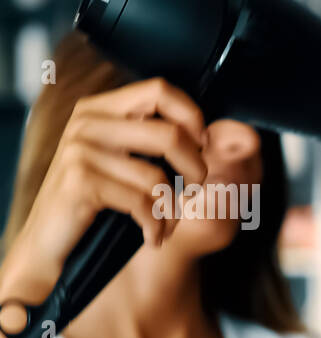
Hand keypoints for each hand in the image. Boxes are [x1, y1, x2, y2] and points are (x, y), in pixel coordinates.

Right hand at [0, 77, 208, 313]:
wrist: (58, 248)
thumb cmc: (108, 208)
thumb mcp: (151, 173)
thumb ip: (197, 151)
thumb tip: (246, 136)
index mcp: (105, 109)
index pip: (161, 90)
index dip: (193, 119)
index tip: (203, 150)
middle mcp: (89, 121)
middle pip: (169, 134)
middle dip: (196, 172)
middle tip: (194, 194)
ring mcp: (80, 149)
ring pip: (157, 176)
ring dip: (173, 211)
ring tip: (167, 223)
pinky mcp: (79, 181)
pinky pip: (140, 202)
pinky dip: (155, 227)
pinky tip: (152, 237)